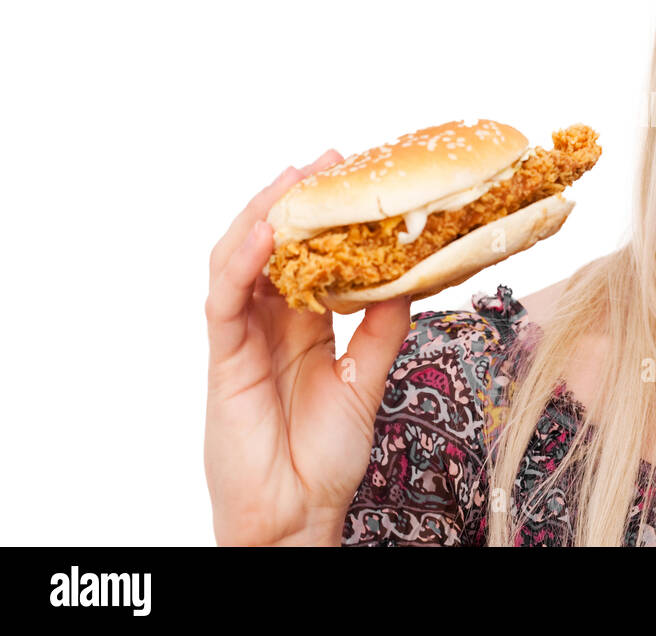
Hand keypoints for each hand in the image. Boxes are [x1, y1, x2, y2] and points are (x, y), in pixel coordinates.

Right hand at [204, 151, 414, 545]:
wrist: (296, 516)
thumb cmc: (323, 458)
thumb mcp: (365, 379)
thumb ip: (382, 328)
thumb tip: (413, 275)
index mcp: (302, 326)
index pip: (310, 256)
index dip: (328, 217)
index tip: (355, 175)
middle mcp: (267, 324)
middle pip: (273, 246)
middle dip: (297, 199)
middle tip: (331, 158)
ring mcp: (241, 338)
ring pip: (239, 260)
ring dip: (264, 215)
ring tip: (295, 179)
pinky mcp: (222, 360)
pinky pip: (225, 300)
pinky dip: (241, 262)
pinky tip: (265, 233)